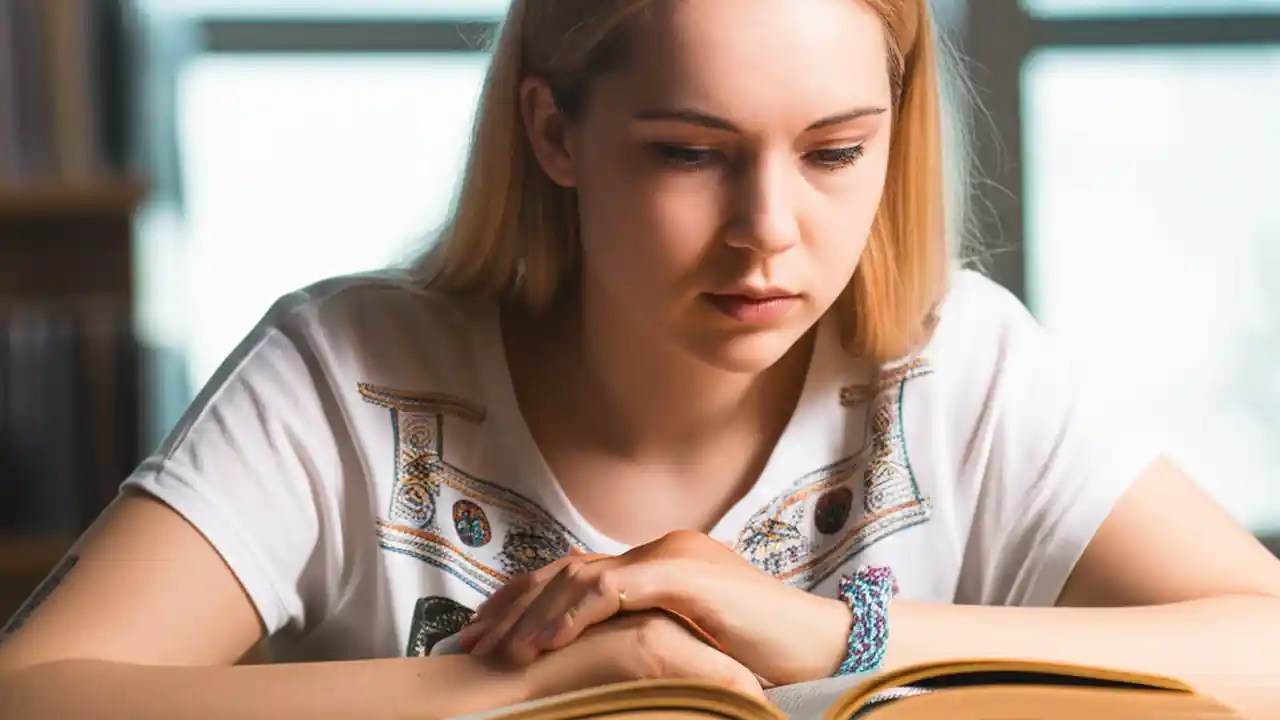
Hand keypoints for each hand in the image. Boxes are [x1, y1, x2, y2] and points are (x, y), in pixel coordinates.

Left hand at [459, 530, 853, 684]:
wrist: (823, 645)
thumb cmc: (761, 652)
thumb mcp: (689, 642)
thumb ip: (646, 635)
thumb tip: (598, 663)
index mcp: (656, 562)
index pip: (572, 572)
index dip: (523, 599)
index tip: (484, 631)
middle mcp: (658, 550)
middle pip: (564, 570)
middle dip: (510, 605)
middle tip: (466, 641)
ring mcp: (672, 557)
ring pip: (580, 576)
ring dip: (533, 614)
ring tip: (498, 651)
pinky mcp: (685, 575)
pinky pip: (614, 590)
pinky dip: (574, 614)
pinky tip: (546, 644)